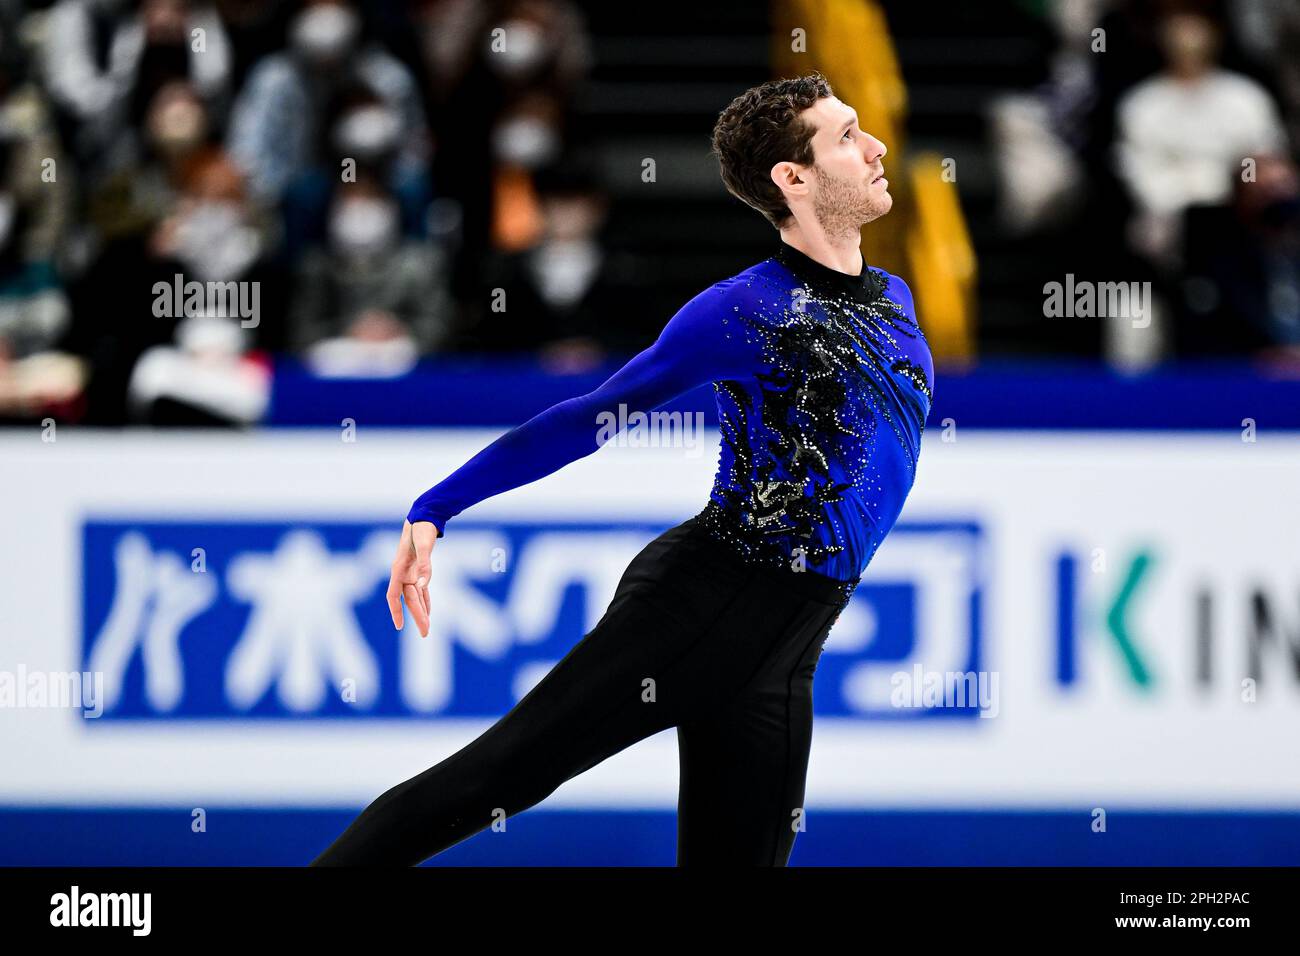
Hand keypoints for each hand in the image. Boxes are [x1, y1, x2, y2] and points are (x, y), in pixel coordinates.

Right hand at [386, 519, 438, 636]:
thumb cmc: (421, 529)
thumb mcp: (425, 545)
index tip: (400, 626)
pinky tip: (427, 612)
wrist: (423, 517)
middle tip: (425, 634)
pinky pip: (421, 590)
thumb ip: (425, 565)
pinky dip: (425, 601)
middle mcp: (402, 573)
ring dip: (421, 612)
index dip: (396, 611)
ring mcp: (410, 572)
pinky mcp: (418, 570)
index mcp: (399, 568)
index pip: (394, 596)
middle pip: (409, 600)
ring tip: (426, 629)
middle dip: (417, 617)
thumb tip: (423, 585)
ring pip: (415, 597)